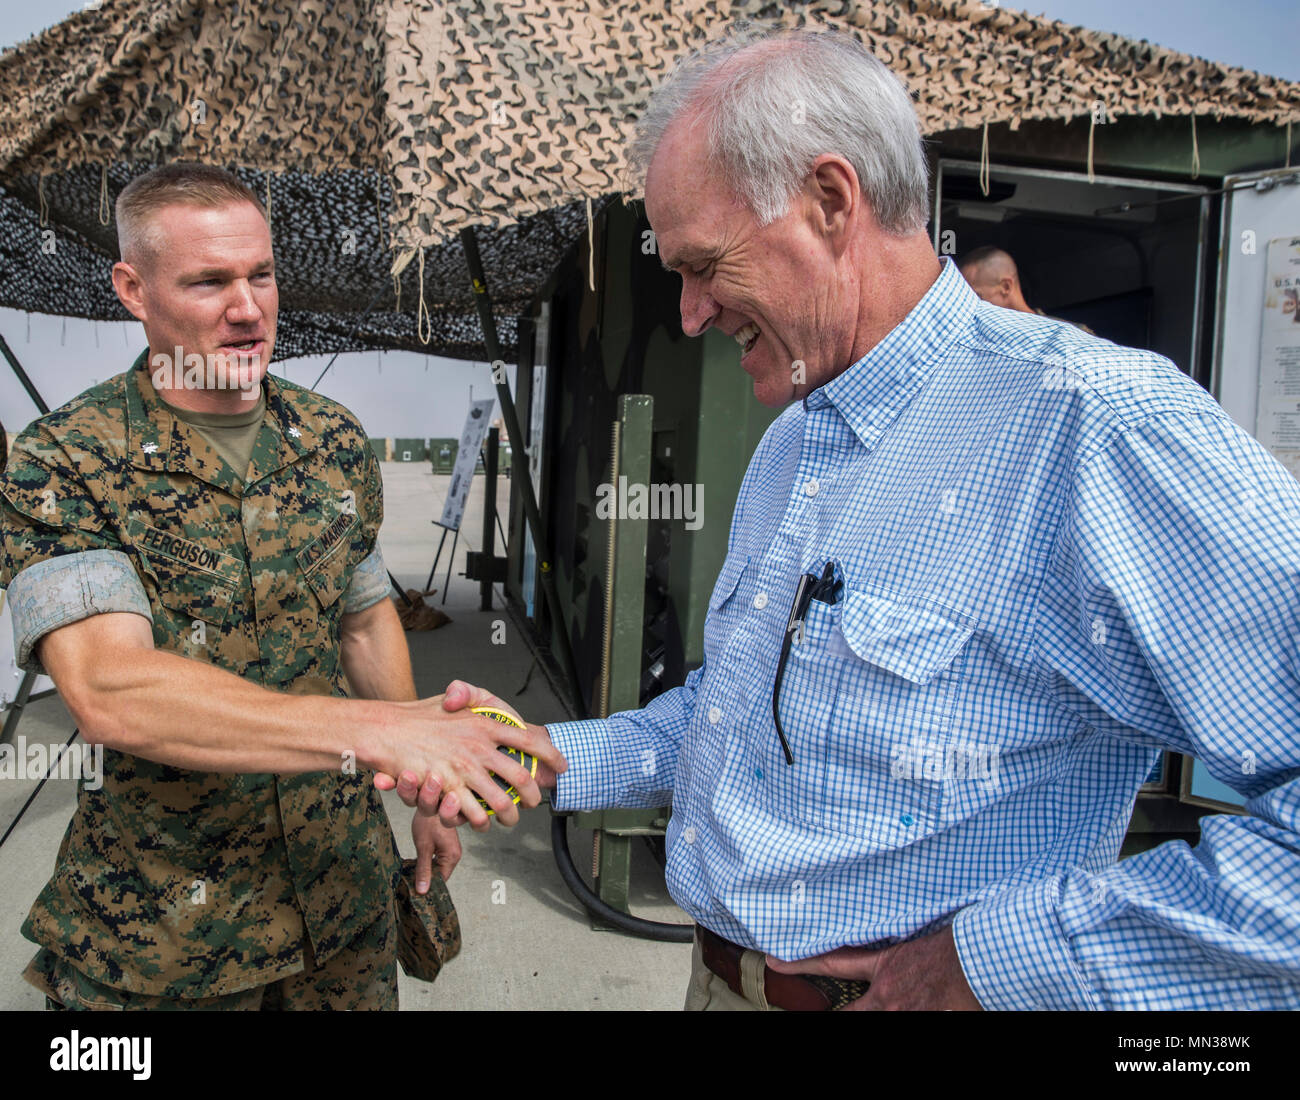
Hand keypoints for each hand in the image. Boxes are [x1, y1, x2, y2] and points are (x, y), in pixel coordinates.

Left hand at [409, 778, 461, 889]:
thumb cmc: (429, 820)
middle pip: (439, 874)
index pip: (440, 881)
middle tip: (407, 877)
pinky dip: (426, 858)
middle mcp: (454, 854)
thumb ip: (423, 869)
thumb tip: (423, 890)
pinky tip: (415, 856)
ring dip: (424, 866)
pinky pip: (435, 857)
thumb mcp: (423, 846)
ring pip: (436, 865)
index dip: (426, 885)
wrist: (433, 797)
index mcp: (451, 857)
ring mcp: (450, 848)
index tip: (411, 887)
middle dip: (424, 876)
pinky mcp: (445, 843)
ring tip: (410, 867)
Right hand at [432, 680, 565, 828]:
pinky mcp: (447, 790)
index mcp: (486, 724)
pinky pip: (474, 813)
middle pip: (520, 778)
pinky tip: (484, 821)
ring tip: (511, 818)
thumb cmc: (423, 714)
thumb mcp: (455, 694)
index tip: (563, 765)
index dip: (551, 755)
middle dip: (533, 794)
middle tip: (534, 800)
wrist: (388, 730)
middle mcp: (478, 748)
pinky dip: (482, 821)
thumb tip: (478, 699)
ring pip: (501, 802)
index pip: (529, 741)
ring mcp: (464, 770)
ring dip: (510, 815)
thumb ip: (471, 692)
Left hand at [764, 927, 981, 1010]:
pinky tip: (923, 1005)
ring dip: (875, 1010)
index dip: (801, 963)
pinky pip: (910, 1020)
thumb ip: (898, 950)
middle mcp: (888, 997)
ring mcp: (904, 1014)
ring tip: (900, 999)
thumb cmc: (958, 944)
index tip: (773, 962)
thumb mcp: (919, 940)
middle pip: (849, 1015)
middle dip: (833, 1014)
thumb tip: (889, 949)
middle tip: (819, 1010)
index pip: (832, 960)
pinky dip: (915, 1012)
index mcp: (885, 966)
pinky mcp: (925, 1021)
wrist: (984, 961)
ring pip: (869, 1019)